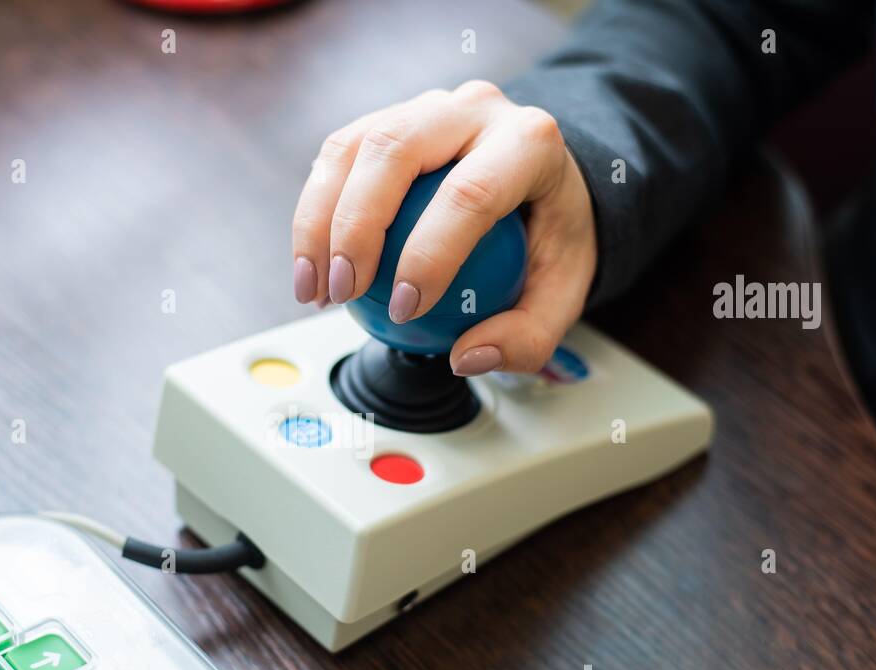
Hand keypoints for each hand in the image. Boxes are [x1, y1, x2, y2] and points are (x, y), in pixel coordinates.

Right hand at [292, 80, 596, 375]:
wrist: (542, 184)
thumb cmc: (550, 236)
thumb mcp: (562, 295)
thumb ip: (526, 336)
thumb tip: (466, 355)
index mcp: (530, 142)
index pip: (471, 192)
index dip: (429, 254)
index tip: (402, 310)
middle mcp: (474, 109)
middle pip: (395, 149)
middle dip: (355, 228)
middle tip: (344, 294)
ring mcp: (425, 108)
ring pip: (352, 147)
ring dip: (317, 222)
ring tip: (314, 289)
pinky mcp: (386, 119)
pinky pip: (336, 158)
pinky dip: (313, 214)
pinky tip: (313, 268)